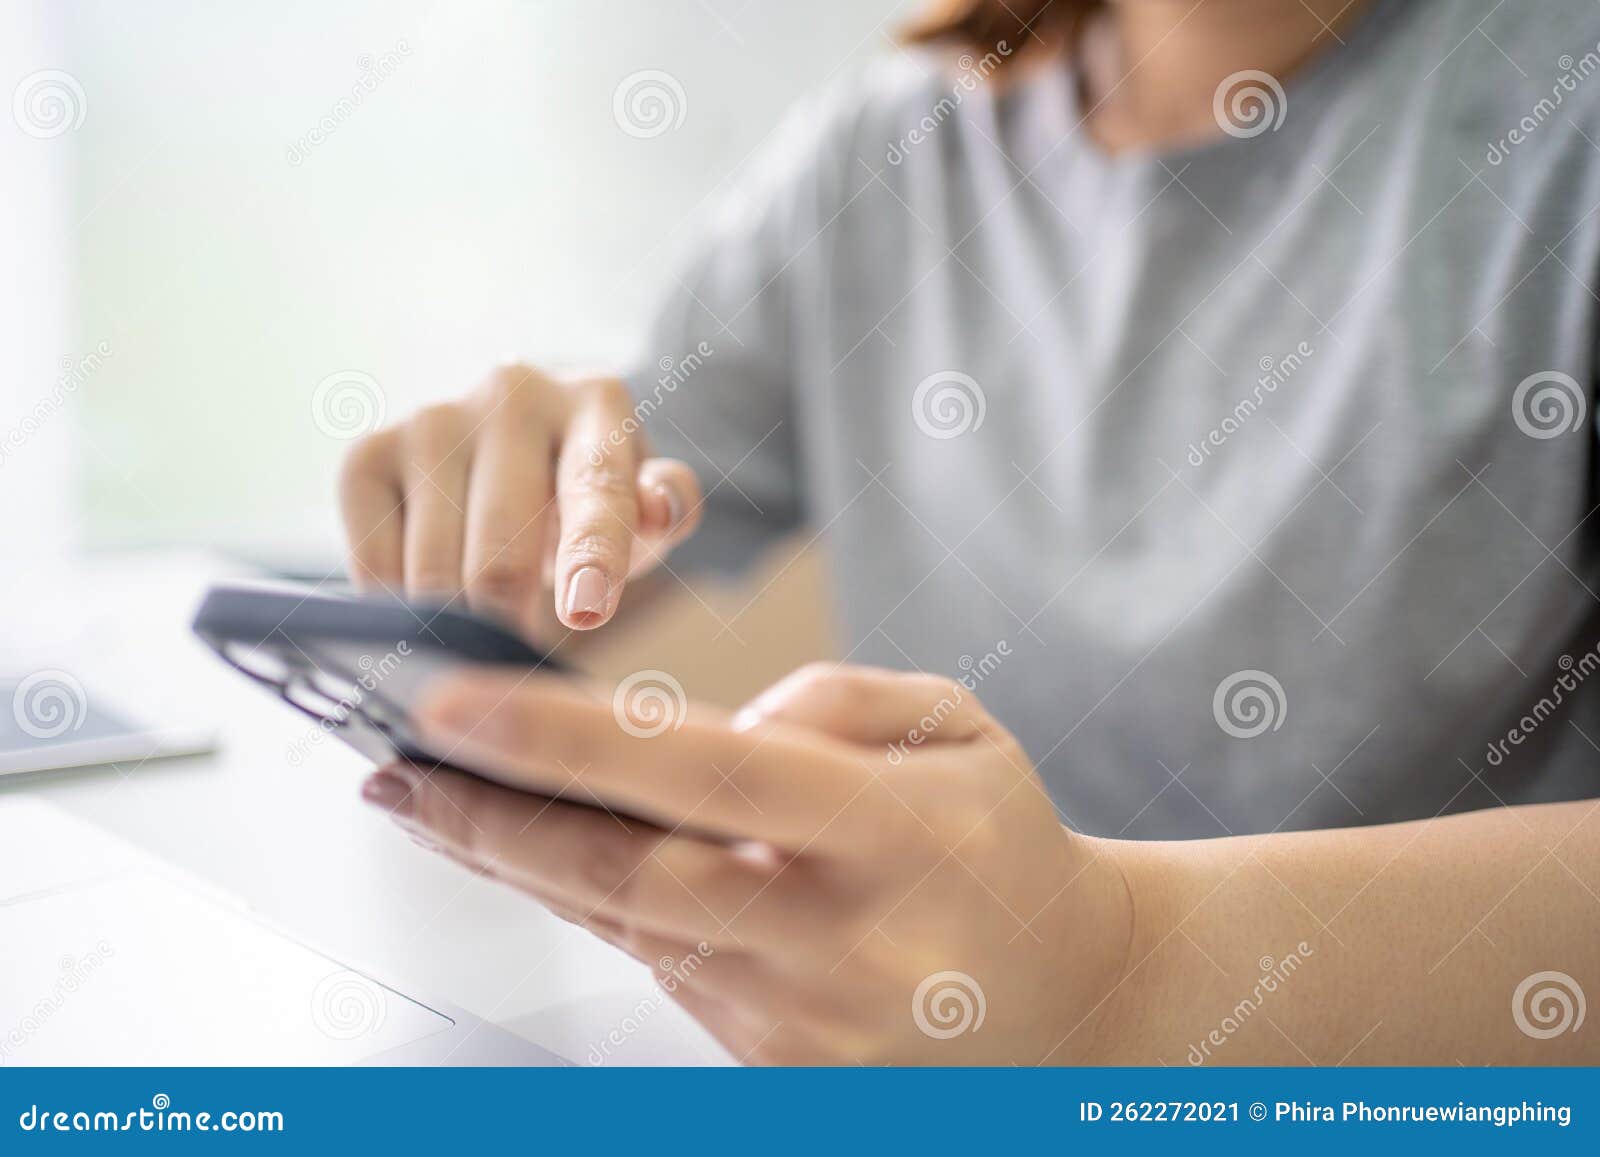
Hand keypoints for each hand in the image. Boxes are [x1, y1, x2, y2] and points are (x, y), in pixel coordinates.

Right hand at [338, 364, 701, 632]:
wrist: (509, 456)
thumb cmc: (589, 501)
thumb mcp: (644, 512)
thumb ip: (668, 512)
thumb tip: (661, 505)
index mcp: (597, 402)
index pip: (596, 489)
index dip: (592, 555)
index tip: (586, 612)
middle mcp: (512, 393)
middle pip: (500, 552)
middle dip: (507, 621)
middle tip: (513, 655)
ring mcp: (432, 419)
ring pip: (432, 569)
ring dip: (454, 622)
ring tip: (478, 626)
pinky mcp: (367, 454)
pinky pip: (373, 565)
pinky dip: (399, 606)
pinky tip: (428, 601)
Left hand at [360, 663, 1133, 1063]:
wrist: (1065, 997)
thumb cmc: (1003, 845)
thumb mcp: (959, 726)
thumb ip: (833, 701)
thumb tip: (712, 731)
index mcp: (891, 835)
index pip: (703, 775)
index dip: (566, 740)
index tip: (459, 705)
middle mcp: (836, 938)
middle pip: (626, 876)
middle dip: (493, 820)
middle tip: (395, 766)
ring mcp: (796, 1015)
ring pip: (622, 924)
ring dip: (516, 861)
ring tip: (429, 798)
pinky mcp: (768, 1059)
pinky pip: (656, 963)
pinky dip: (586, 901)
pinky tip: (530, 853)